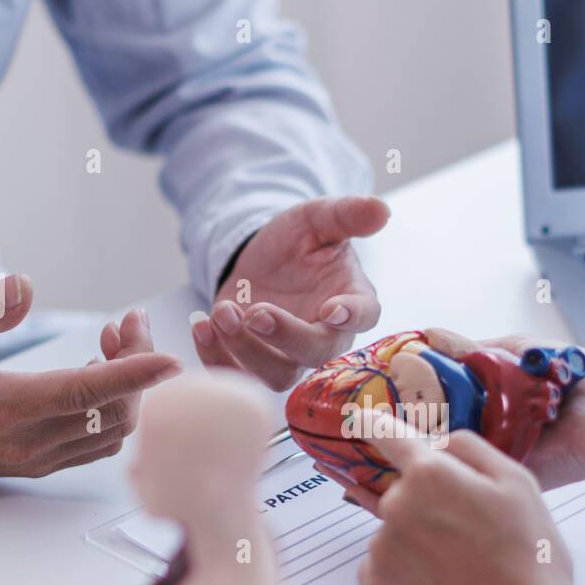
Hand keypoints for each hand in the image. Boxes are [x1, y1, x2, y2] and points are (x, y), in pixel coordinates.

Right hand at [0, 275, 181, 477]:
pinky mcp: (40, 464)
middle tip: (128, 325)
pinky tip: (98, 374)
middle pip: (114, 410)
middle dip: (136, 365)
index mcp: (7, 409)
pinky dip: (113, 408)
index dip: (134, 374)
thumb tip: (24, 287)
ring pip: (113, 430)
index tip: (169, 358)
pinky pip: (98, 442)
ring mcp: (38, 458)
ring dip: (128, 387)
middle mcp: (29, 442)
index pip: (87, 392)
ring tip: (112, 342)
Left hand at [191, 196, 389, 389]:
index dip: (352, 316)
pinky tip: (202, 325)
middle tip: (256, 312)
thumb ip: (347, 215)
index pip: (364, 315)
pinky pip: (237, 374)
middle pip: (316, 354)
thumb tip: (382, 209)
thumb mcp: (319, 219)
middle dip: (286, 337)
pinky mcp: (252, 362)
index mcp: (351, 299)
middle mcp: (325, 336)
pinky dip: (214, 356)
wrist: (259, 258)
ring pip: (276, 375)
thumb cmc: (298, 241)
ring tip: (222, 311)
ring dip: (245, 350)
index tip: (333, 310)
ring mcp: (288, 355)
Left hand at [356, 417, 572, 584]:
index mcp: (429, 474)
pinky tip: (437, 581)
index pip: (390, 435)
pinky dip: (403, 569)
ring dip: (417, 538)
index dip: (376, 424)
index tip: (361, 416)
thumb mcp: (518, 482)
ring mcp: (381, 547)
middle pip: (403, 490)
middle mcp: (395, 505)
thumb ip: (470, 449)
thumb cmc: (527, 555)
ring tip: (460, 564)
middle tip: (470, 532)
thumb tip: (438, 444)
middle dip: (429, 502)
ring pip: (394, 528)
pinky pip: (382, 563)